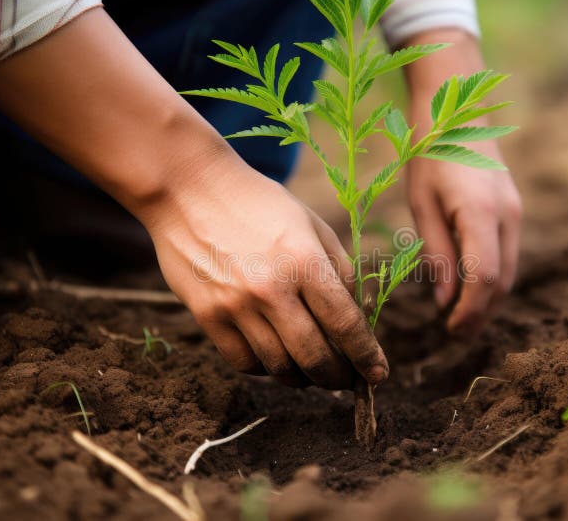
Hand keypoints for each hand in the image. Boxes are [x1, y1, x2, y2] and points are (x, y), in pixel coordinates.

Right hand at [144, 148, 388, 388]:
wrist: (189, 188)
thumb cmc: (261, 204)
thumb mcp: (312, 225)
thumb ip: (340, 272)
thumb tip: (358, 321)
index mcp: (305, 261)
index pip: (345, 324)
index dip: (366, 356)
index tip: (378, 374)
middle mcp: (271, 288)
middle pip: (314, 357)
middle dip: (337, 377)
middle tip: (345, 380)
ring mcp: (235, 305)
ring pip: (279, 367)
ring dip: (302, 377)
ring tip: (310, 372)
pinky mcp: (207, 315)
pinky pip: (243, 362)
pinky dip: (265, 368)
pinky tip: (274, 358)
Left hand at [407, 138, 521, 333]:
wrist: (457, 109)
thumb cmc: (429, 152)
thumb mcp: (421, 204)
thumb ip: (435, 253)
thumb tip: (444, 300)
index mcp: (480, 212)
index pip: (483, 277)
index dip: (469, 310)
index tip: (450, 329)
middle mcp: (508, 215)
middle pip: (503, 280)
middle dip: (481, 312)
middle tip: (455, 334)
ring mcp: (516, 211)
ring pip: (510, 270)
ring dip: (489, 299)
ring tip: (461, 318)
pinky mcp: (514, 208)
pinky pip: (508, 253)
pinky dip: (493, 277)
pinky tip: (470, 287)